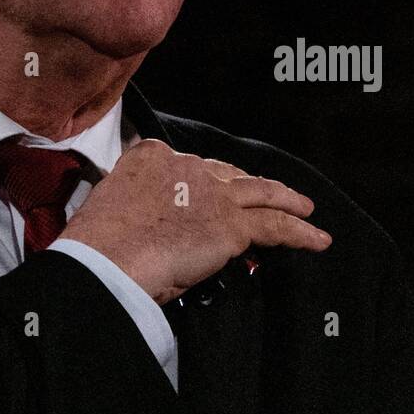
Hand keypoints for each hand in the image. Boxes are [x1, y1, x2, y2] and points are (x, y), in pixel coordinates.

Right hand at [61, 139, 330, 304]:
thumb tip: (153, 224)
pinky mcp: (231, 224)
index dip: (206, 180)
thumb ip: (138, 201)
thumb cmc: (96, 243)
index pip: (188, 164)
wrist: (104, 258)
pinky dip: (299, 232)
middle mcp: (184, 163)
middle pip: (228, 174)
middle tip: (265, 197)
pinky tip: (316, 239)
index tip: (211, 191)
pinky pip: (275, 226)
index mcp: (149, 156)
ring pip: (260, 193)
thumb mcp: (111, 205)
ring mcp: (212, 192)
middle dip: (247, 187)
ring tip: (305, 210)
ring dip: (287, 202)